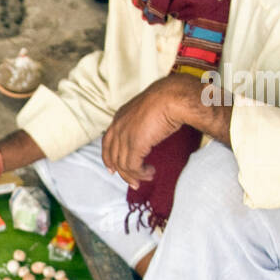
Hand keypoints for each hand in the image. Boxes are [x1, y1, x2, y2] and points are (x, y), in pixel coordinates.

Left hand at [100, 72, 200, 188]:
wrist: (173, 97)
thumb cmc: (167, 100)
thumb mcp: (148, 110)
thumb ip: (142, 122)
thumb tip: (148, 133)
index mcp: (120, 116)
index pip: (107, 141)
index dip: (108, 157)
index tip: (112, 169)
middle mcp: (118, 127)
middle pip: (112, 156)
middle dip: (122, 172)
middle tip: (133, 182)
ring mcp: (124, 136)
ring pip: (122, 164)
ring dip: (135, 175)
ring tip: (148, 177)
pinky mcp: (134, 145)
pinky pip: (132, 167)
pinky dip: (141, 173)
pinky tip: (150, 172)